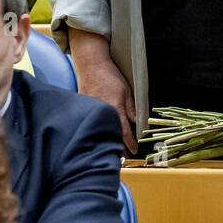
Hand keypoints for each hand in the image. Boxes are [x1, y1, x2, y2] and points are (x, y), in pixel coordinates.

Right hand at [69, 28, 137, 152]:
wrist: (91, 65)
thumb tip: (139, 123)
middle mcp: (103, 112)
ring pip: (101, 130)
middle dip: (118, 147)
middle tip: (125, 157)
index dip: (130, 143)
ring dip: (107, 140)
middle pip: (111, 135)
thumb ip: (132, 109)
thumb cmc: (110, 76)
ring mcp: (92, 111)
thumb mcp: (127, 91)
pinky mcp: (84, 108)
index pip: (124, 131)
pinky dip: (97, 130)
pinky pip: (92, 123)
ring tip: (114, 152)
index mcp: (115, 108)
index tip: (134, 151)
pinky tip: (100, 136)